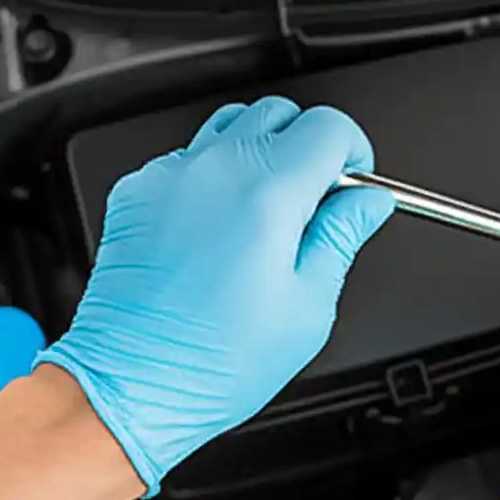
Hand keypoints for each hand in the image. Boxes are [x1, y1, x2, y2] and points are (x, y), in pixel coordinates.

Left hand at [37, 97, 393, 496]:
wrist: (131, 385)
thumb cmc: (214, 361)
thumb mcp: (308, 305)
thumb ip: (342, 237)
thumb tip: (369, 203)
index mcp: (268, 193)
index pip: (329, 126)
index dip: (355, 151)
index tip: (355, 184)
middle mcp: (214, 169)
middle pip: (282, 114)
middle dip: (311, 149)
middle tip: (317, 206)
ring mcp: (170, 175)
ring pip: (232, 126)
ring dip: (262, 155)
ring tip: (267, 217)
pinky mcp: (137, 192)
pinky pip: (190, 159)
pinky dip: (216, 177)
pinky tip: (220, 232)